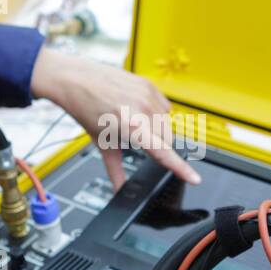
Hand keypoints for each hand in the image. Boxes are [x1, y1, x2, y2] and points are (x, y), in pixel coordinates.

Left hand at [29, 48, 201, 188]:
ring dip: (158, 130)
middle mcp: (143, 109)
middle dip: (158, 146)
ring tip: (134, 123)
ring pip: (167, 124)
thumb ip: (115, 171)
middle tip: (136, 142)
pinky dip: (156, 113)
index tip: (194, 178)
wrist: (75, 79)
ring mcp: (148, 95)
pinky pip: (164, 107)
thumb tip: (120, 190)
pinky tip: (139, 110)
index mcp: (131, 127)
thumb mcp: (101, 144)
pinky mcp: (149, 84)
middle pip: (167, 140)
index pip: (162, 152)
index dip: (181, 168)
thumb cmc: (85, 109)